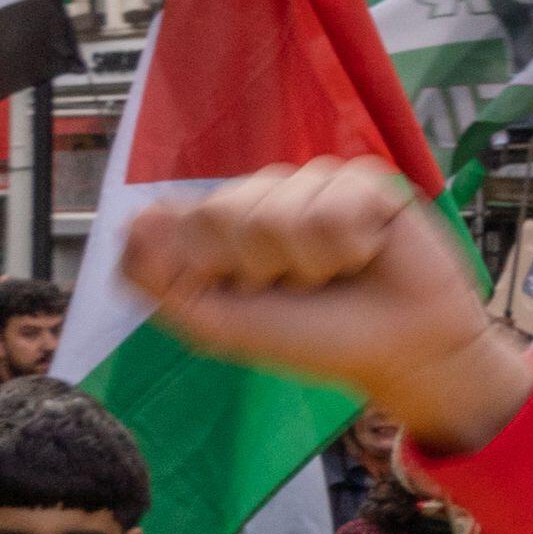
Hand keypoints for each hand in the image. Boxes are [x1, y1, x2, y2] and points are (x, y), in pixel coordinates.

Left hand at [117, 163, 532, 454]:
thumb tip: (132, 216)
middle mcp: (264, 197)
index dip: (209, 267)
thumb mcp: (217, 324)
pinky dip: (350, 247)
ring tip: (336, 275)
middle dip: (257, 267)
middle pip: (223, 213)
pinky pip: (334, 204)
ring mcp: (314, 184)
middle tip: (295, 289)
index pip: (182, 219)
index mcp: (223, 226)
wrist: (400, 352)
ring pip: (279, 210)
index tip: (242, 296)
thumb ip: (158, 280)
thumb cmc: (312, 339)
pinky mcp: (365, 181)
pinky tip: (369, 254)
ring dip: (308, 263)